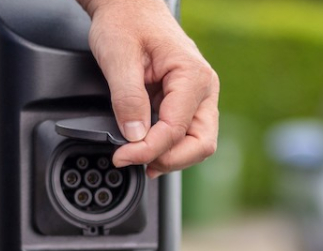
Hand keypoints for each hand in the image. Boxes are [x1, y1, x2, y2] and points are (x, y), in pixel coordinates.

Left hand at [80, 0, 219, 177]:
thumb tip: (135, 135)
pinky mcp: (187, 101)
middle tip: (135, 162)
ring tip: (139, 159)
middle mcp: (203, 87)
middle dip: (168, 160)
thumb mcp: (118, 57)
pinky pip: (185, 133)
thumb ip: (127, 98)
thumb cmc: (126, 21)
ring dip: (170, 156)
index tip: (121, 156)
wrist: (129, 5)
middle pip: (201, 143)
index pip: (176, 129)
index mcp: (192, 75)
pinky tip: (146, 148)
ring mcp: (199, 96)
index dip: (148, 149)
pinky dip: (167, 146)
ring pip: (197, 142)